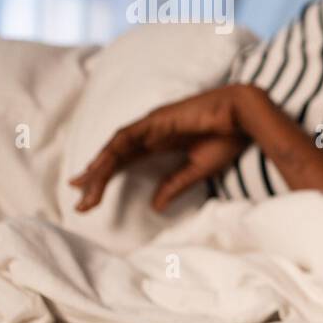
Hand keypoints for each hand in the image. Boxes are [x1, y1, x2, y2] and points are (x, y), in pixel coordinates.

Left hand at [69, 85, 251, 212]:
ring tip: (84, 190)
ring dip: (98, 170)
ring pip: (115, 148)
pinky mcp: (154, 120)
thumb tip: (155, 207)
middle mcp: (150, 133)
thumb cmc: (227, 137)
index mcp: (160, 143)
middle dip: (95, 178)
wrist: (243, 116)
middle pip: (114, 157)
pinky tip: (99, 169)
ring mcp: (150, 125)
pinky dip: (110, 153)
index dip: (107, 179)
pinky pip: (125, 138)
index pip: (125, 163)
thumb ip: (175, 185)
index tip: (90, 200)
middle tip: (79, 202)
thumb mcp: (198, 169)